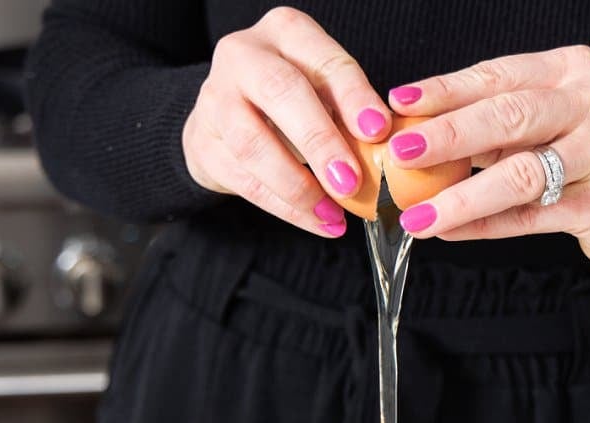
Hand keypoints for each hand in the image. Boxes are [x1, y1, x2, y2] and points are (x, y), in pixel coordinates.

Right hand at [182, 6, 390, 237]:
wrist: (224, 118)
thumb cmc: (290, 101)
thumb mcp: (323, 91)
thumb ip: (349, 112)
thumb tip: (388, 152)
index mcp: (285, 33)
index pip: (324, 60)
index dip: (353, 96)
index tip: (379, 130)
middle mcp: (244, 56)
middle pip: (281, 92)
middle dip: (320, 141)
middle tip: (351, 181)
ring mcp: (215, 99)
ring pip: (253, 143)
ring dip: (298, 185)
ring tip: (334, 214)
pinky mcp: (202, 144)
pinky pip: (244, 181)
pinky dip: (285, 208)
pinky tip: (317, 222)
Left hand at [384, 46, 589, 272]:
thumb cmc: (580, 159)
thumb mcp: (542, 126)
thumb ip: (490, 126)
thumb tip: (411, 135)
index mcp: (570, 70)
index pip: (497, 76)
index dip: (445, 90)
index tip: (399, 103)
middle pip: (508, 116)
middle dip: (448, 135)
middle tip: (401, 153)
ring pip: (520, 173)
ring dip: (461, 197)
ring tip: (417, 215)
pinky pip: (532, 217)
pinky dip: (485, 226)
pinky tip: (449, 231)